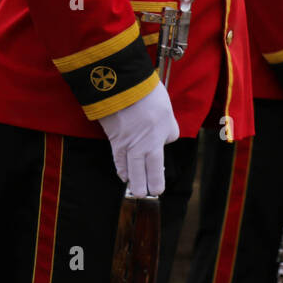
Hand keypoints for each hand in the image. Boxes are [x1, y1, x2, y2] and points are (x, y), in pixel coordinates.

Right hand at [98, 81, 179, 196]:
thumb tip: (165, 141)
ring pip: (129, 168)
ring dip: (132, 181)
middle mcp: (141, 145)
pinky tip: (123, 175)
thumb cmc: (148, 96)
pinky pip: (117, 158)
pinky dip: (121, 168)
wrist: (123, 86)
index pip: (157, 166)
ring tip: (135, 191)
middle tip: (145, 196)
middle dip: (143, 186)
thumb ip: (168, 130)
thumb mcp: (167, 113)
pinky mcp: (114, 138)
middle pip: (142, 171)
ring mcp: (126, 143)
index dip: (156, 180)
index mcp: (157, 138)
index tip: (157, 190)